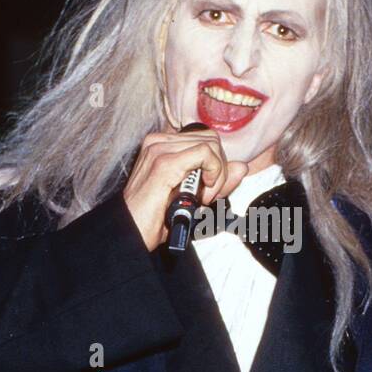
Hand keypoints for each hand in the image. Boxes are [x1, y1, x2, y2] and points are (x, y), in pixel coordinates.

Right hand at [123, 126, 248, 251]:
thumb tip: (241, 166)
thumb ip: (217, 179)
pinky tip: (204, 193)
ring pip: (211, 145)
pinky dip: (213, 174)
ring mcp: (160, 149)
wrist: (130, 233)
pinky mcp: (164, 162)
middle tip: (208, 195)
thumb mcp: (192, 195)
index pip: (205, 139)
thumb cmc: (154, 217)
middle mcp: (159, 142)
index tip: (211, 188)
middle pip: (211, 139)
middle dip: (220, 169)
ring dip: (217, 175)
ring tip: (203, 197)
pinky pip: (205, 153)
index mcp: (162, 145)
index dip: (217, 163)